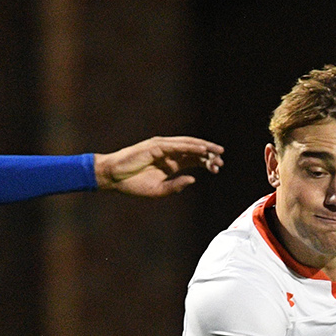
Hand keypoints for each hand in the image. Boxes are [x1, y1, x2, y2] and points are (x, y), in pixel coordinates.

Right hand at [95, 136, 224, 196]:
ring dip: (203, 148)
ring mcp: (162, 148)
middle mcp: (168, 153)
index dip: (206, 162)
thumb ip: (176, 186)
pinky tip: (202, 150)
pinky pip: (177, 146)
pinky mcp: (155, 146)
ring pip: (188, 145)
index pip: (192, 159)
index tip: (219, 168)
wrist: (113, 178)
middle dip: (209, 154)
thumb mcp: (158, 190)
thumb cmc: (132, 184)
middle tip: (223, 159)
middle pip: (193, 151)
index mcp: (170, 163)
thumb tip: (193, 180)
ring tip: (217, 151)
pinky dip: (190, 147)